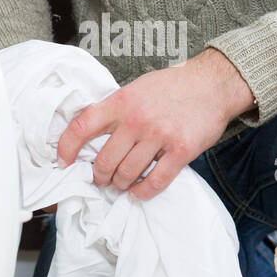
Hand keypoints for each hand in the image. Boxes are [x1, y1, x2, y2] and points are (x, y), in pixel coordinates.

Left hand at [55, 48, 254, 202]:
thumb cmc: (173, 87)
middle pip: (104, 161)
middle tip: (102, 180)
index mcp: (121, 102)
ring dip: (121, 185)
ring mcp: (160, 135)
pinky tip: (139, 192)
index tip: (63, 163)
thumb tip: (93, 135)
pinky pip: (155, 181)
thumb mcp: (137, 88)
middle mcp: (137, 119)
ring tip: (122, 185)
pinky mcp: (181, 150)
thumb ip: (117, 109)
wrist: (213, 84)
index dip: (66, 148)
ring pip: (127, 174)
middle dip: (100, 177)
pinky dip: (143, 192)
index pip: (82, 127)